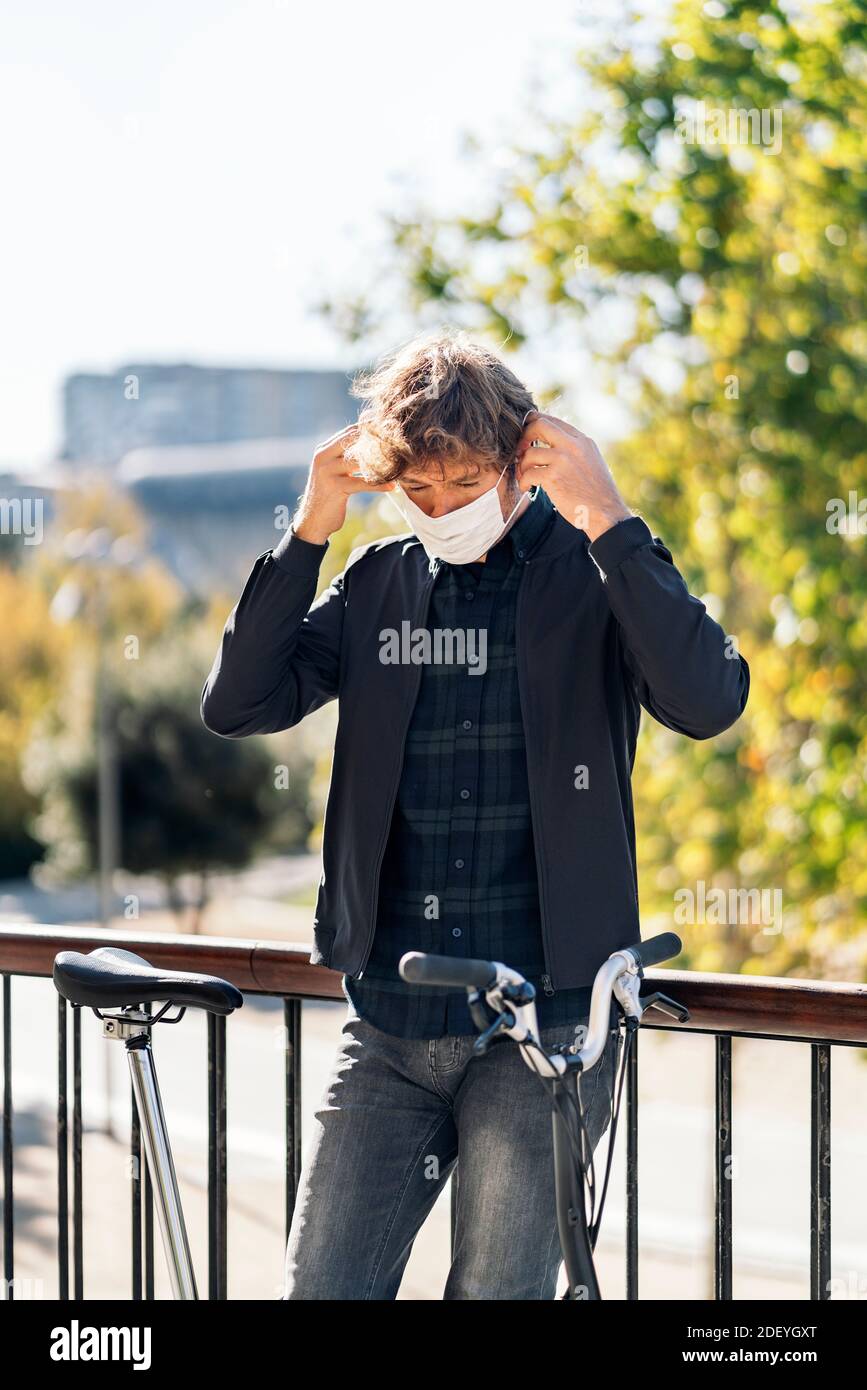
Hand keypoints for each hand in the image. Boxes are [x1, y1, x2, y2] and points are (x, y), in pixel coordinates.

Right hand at [292, 424, 392, 543]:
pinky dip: (379, 484)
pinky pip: (363, 482)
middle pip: (355, 441)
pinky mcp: (335, 487)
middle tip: (398, 446)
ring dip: (381, 463)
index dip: (370, 429)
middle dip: (377, 443)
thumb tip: (370, 445)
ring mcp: (328, 471)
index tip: (389, 431)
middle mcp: (323, 457)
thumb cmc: (328, 495)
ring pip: (360, 461)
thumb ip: (345, 457)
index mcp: (324, 450)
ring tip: (399, 466)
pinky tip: (392, 486)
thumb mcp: (333, 472)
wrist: (313, 521)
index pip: (350, 432)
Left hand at [515, 411, 630, 542]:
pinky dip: (523, 482)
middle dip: (524, 437)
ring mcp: (563, 460)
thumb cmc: (598, 494)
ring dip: (522, 466)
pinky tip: (527, 488)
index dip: (535, 425)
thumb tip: (552, 446)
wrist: (607, 514)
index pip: (553, 421)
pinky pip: (528, 473)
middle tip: (521, 452)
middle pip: (539, 425)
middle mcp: (573, 445)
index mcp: (583, 441)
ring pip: (529, 453)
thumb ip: (575, 451)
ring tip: (525, 477)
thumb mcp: (592, 462)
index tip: (527, 436)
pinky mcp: (553, 477)